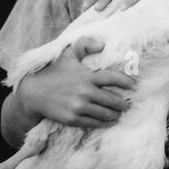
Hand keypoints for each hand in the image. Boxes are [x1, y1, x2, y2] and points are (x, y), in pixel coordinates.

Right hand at [18, 37, 137, 128]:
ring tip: (121, 113)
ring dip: (116, 114)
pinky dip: (106, 123)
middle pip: (113, 100)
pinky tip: (111, 121)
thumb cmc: (53, 72)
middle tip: (129, 104)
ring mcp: (79, 107)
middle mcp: (84, 92)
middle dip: (123, 103)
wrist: (34, 93)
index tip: (134, 86)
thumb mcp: (68, 54)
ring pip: (105, 113)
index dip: (126, 82)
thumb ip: (85, 45)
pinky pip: (94, 123)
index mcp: (86, 76)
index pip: (112, 79)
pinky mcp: (73, 119)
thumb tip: (102, 45)